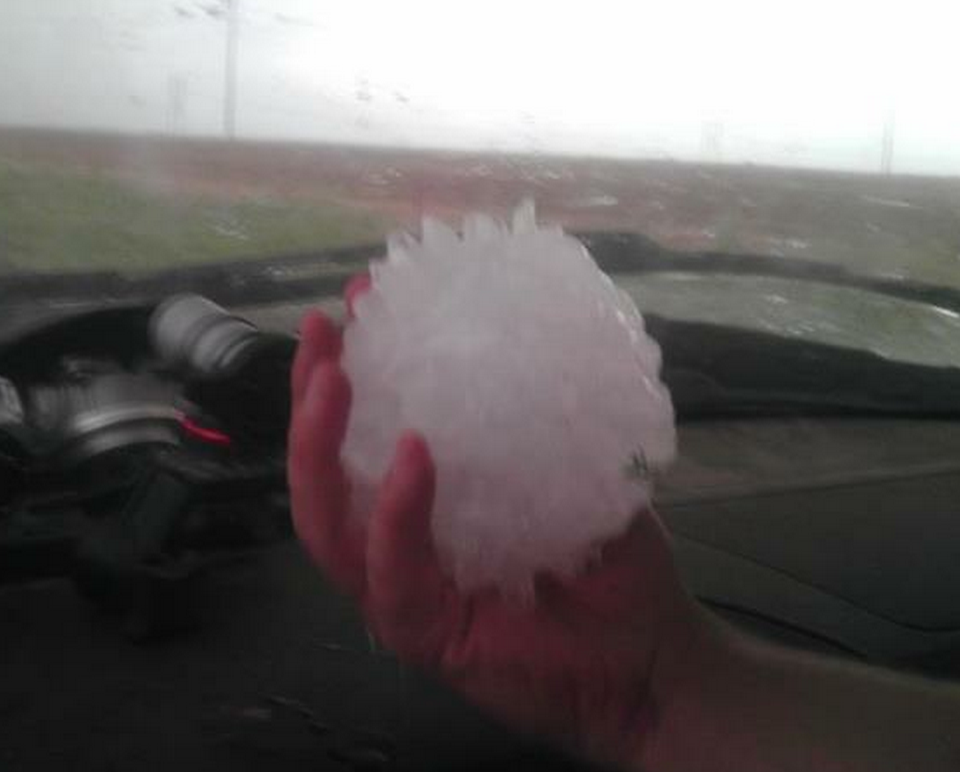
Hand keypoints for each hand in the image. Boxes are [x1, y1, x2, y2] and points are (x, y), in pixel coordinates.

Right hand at [287, 276, 719, 767]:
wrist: (651, 656)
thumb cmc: (609, 566)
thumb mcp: (572, 469)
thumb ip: (533, 414)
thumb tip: (516, 322)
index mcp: (419, 509)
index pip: (358, 439)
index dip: (345, 373)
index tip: (356, 302)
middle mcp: (396, 546)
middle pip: (321, 476)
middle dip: (308, 400)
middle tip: (321, 333)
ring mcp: (401, 592)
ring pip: (327, 526)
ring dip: (321, 449)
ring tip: (334, 381)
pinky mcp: (424, 635)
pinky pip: (393, 574)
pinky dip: (395, 515)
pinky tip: (411, 458)